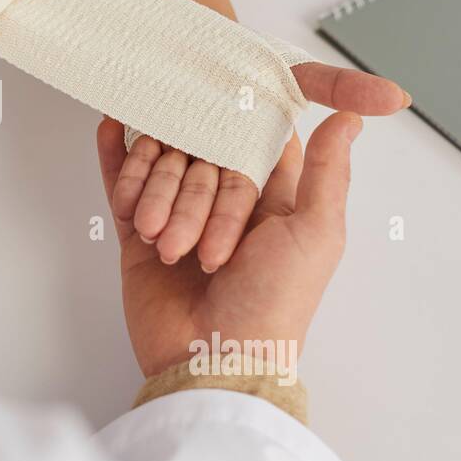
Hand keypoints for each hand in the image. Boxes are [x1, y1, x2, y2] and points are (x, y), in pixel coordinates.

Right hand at [97, 112, 359, 377]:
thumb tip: (350, 118)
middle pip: (200, 157)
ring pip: (161, 169)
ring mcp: (178, 218)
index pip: (251, 142)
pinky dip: (117, 159)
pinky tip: (110, 128)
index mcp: (272, 202)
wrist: (213, 361)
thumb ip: (328, 172)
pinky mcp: (139, 238)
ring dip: (156, 192)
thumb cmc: (273, 306)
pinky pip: (125, 187)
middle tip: (194, 243)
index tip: (224, 99)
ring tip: (156, 234)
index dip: (238, 127)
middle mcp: (225, 206)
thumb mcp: (316, 234)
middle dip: (190, 191)